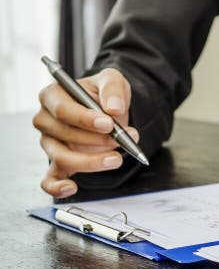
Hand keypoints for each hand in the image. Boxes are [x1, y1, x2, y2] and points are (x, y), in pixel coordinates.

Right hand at [33, 68, 138, 197]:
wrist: (110, 109)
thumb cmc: (104, 94)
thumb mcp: (113, 80)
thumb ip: (113, 89)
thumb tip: (114, 108)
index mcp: (53, 95)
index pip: (63, 110)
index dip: (85, 119)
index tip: (108, 124)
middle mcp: (46, 120)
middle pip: (64, 134)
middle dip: (96, 140)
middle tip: (122, 139)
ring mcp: (50, 143)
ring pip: (62, 157)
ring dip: (91, 161)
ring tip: (117, 158)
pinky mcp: (58, 162)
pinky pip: (50, 179)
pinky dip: (57, 187)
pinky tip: (72, 188)